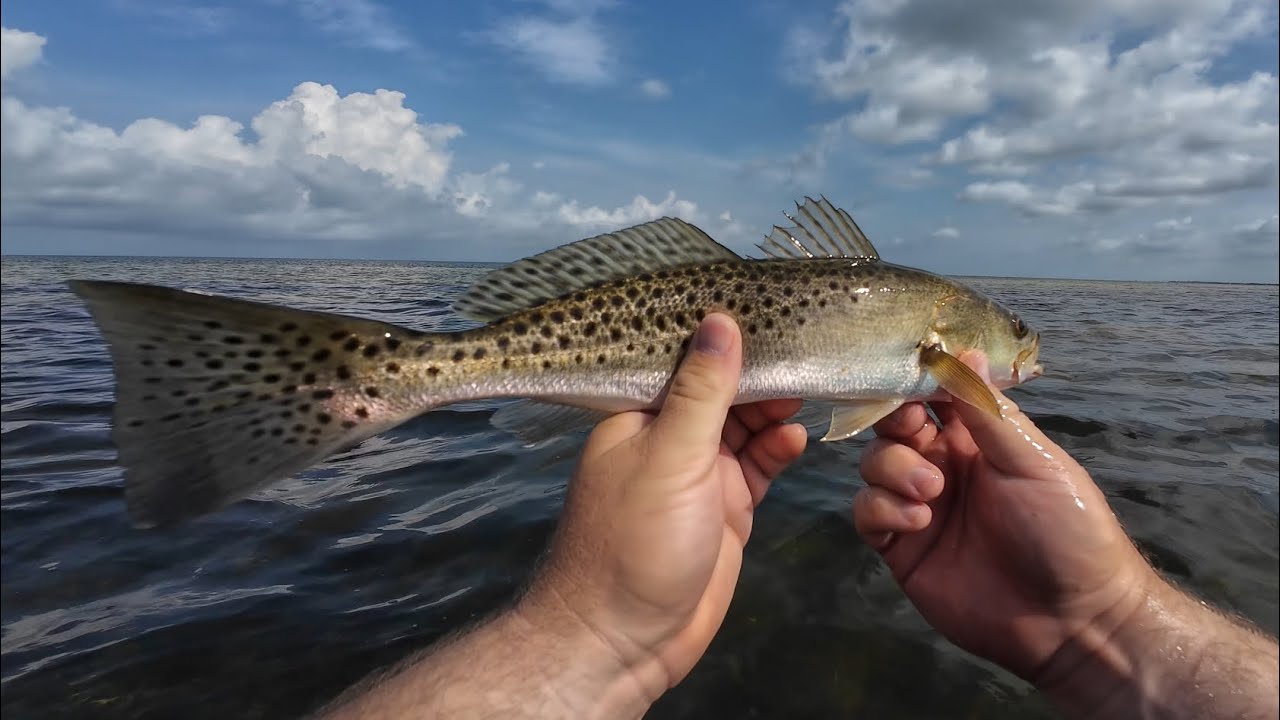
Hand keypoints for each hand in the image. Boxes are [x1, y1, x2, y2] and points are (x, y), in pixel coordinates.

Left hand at [521, 313, 807, 701]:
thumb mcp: (669, 456)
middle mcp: (669, 438)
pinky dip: (778, 449)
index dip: (724, 334)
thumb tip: (719, 320)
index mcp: (640, 415)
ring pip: (745, 426)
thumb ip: (700, 391)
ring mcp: (699, 474)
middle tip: (807, 346)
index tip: (770, 305)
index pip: (685, 359)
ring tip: (809, 388)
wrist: (625, 639)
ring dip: (774, 409)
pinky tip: (797, 436)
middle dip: (760, 371)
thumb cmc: (633, 542)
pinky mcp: (726, 508)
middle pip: (722, 390)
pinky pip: (758, 465)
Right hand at [853, 352, 1155, 680]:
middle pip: (892, 425)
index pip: (933, 395)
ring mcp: (919, 506)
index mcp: (979, 438)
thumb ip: (987, 411)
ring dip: (892, 469)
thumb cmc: (1066, 529)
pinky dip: (881, 508)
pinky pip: (867, 513)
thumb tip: (962, 348)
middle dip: (893, 422)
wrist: (1072, 620)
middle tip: (912, 433)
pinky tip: (916, 522)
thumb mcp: (1032, 461)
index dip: (915, 381)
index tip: (906, 373)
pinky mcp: (900, 548)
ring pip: (873, 465)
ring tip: (930, 494)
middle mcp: (944, 465)